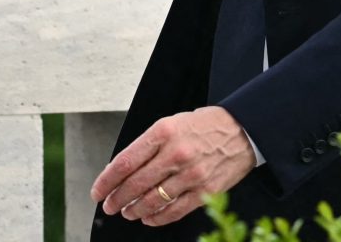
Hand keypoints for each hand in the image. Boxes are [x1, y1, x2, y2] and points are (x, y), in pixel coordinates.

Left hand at [89, 106, 256, 227]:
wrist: (242, 130)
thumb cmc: (204, 126)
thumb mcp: (172, 123)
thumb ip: (148, 145)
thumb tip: (122, 170)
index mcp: (163, 132)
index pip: (125, 162)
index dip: (106, 181)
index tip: (97, 191)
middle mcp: (176, 153)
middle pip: (135, 184)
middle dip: (117, 199)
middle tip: (109, 206)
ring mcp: (191, 174)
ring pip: (153, 200)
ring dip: (134, 210)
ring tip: (127, 212)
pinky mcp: (206, 191)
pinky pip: (175, 211)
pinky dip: (157, 218)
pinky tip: (148, 217)